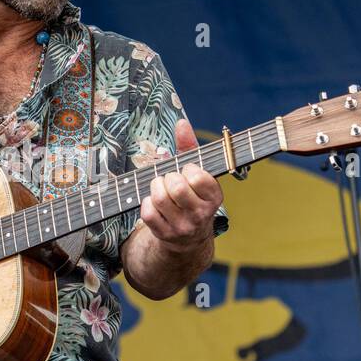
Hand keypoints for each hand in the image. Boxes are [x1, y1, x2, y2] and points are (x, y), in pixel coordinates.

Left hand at [138, 118, 223, 252]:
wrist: (188, 237)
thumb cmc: (192, 195)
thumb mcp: (197, 173)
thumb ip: (189, 146)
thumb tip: (181, 123)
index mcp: (214, 198)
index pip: (198, 178)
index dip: (188, 170)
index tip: (188, 172)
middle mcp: (200, 215)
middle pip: (176, 188)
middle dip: (169, 177)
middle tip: (171, 179)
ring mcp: (182, 226)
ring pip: (160, 198)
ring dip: (156, 187)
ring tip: (161, 187)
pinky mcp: (164, 234)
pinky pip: (148, 212)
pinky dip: (147, 202)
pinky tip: (155, 202)